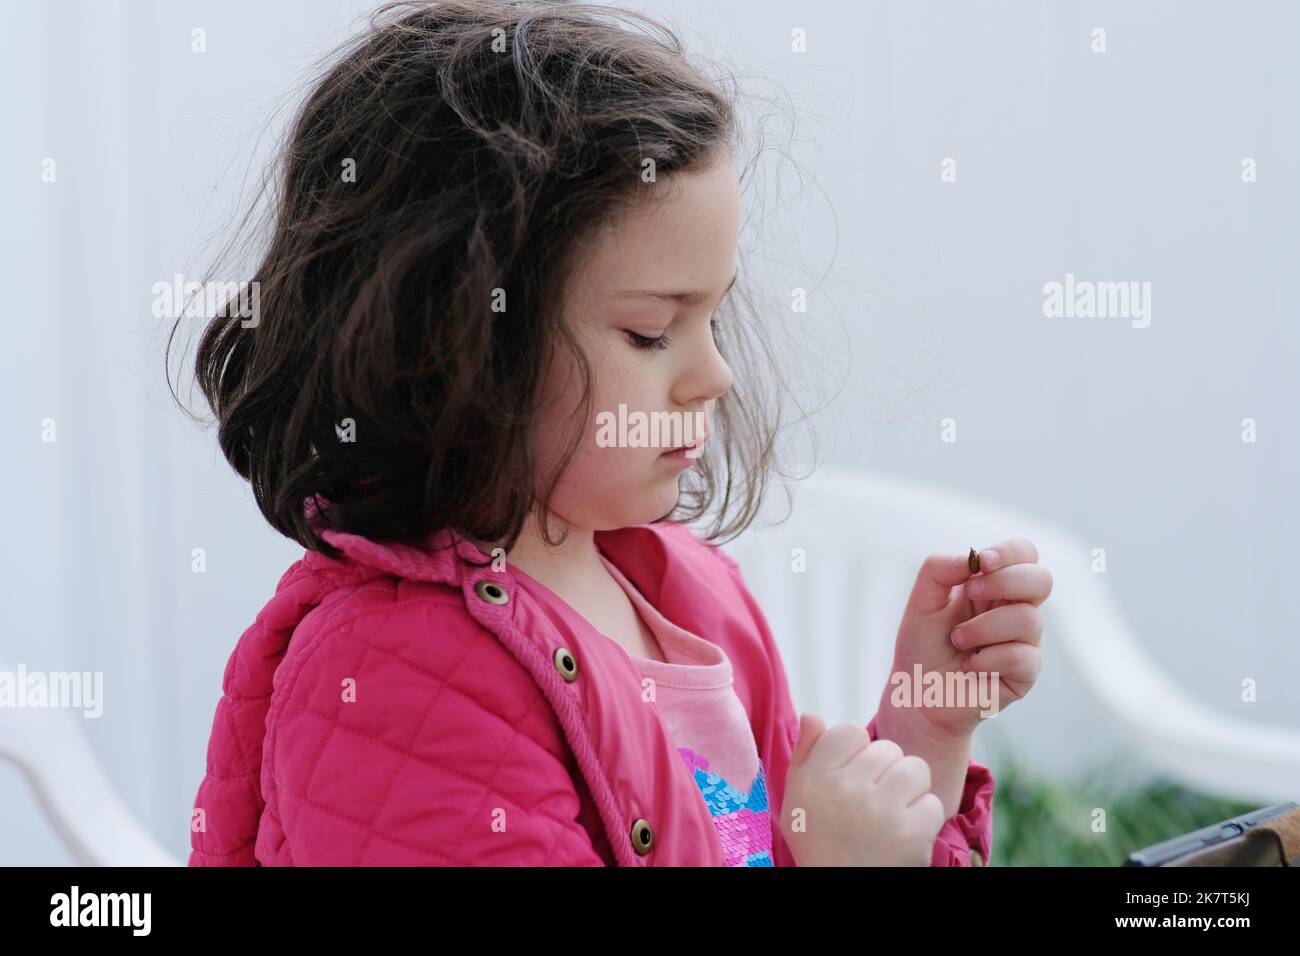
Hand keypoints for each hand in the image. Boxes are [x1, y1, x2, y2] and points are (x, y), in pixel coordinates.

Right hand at [780, 713, 944, 865]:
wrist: (837, 888)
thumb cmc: (819, 839)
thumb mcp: (798, 797)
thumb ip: (805, 753)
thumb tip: (813, 714)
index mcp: (815, 776)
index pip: (850, 731)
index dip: (856, 751)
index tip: (853, 776)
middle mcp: (846, 789)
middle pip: (887, 749)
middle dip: (886, 771)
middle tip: (875, 799)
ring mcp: (880, 810)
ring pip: (915, 769)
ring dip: (910, 789)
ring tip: (894, 810)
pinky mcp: (910, 833)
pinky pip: (932, 803)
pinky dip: (924, 818)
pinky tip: (905, 831)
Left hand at [885, 537, 1051, 740]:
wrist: (917, 693)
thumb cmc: (923, 645)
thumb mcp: (921, 600)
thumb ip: (939, 569)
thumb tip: (974, 559)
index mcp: (995, 587)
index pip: (1025, 555)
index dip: (1011, 552)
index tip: (983, 562)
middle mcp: (1016, 610)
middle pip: (1042, 580)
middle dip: (1005, 581)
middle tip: (970, 594)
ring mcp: (1025, 642)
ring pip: (1028, 619)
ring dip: (983, 627)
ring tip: (958, 640)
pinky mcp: (1025, 674)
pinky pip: (1021, 656)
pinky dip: (987, 659)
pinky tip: (970, 666)